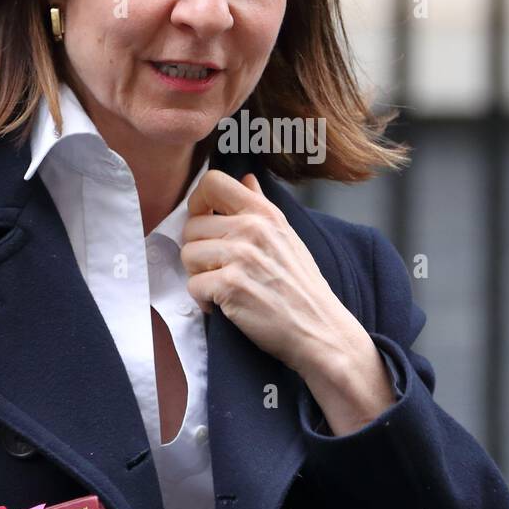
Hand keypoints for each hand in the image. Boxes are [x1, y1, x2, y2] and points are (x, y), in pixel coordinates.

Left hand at [180, 169, 367, 376]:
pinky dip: (205, 301)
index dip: (198, 202)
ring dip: (200, 275)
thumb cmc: (303, 287)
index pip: (212, 183)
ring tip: (224, 286)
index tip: (205, 220)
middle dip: (199, 250)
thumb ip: (261, 206)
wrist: (319, 329)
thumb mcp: (287, 236)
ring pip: (188, 255)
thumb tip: (246, 179)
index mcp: (264, 213)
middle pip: (192, 226)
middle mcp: (251, 229)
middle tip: (220, 269)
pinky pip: (193, 285)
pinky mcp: (230, 286)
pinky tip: (227, 305)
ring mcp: (240, 257)